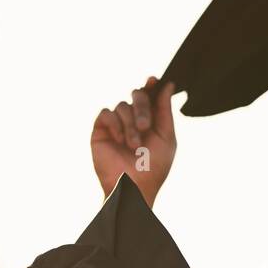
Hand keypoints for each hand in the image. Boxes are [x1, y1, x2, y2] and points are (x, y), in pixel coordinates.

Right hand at [91, 76, 175, 206]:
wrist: (133, 187)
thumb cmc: (153, 167)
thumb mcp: (166, 136)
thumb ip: (165, 110)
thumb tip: (167, 84)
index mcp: (150, 120)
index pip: (150, 95)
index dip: (152, 85)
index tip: (153, 80)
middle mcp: (132, 119)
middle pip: (137, 95)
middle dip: (142, 107)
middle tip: (144, 126)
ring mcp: (116, 124)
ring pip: (122, 105)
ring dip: (129, 124)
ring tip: (133, 145)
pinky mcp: (100, 131)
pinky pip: (106, 114)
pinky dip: (115, 124)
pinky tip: (119, 140)